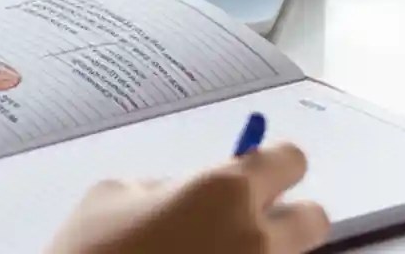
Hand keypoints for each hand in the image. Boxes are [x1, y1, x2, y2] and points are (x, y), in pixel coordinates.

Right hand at [48, 143, 329, 253]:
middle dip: (286, 217)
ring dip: (259, 251)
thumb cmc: (90, 250)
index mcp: (223, 191)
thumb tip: (182, 194)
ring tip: (209, 252)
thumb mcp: (110, 196)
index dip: (273, 164)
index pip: (288, 160)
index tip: (255, 172)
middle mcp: (255, 237)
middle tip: (242, 224)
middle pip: (313, 219)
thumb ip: (160, 186)